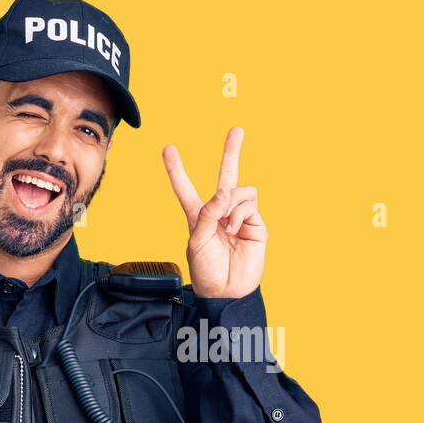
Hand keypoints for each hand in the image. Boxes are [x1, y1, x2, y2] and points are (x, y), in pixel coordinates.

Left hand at [162, 126, 266, 299]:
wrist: (226, 292)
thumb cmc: (206, 271)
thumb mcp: (197, 240)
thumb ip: (209, 213)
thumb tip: (226, 192)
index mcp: (199, 217)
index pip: (186, 189)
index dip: (177, 170)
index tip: (168, 149)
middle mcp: (220, 213)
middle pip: (226, 176)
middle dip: (233, 152)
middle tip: (237, 130)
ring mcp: (240, 217)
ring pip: (239, 190)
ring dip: (230, 202)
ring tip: (226, 225)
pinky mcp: (256, 225)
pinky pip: (249, 205)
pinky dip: (239, 213)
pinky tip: (234, 229)